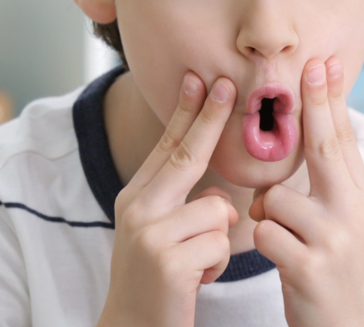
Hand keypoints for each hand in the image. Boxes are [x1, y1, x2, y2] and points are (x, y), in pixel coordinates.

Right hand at [98, 73, 239, 326]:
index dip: (186, 112)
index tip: (200, 79)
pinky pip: (219, 244)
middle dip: (210, 119)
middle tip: (229, 84)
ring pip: (217, 210)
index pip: (167, 148)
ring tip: (196, 266)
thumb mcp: (161, 237)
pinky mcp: (168, 261)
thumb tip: (219, 195)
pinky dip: (215, 266)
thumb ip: (183, 207)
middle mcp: (137, 209)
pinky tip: (194, 282)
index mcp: (135, 199)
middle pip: (186, 155)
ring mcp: (150, 234)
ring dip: (217, 242)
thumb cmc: (157, 284)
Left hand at [251, 57, 363, 326]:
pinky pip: (265, 232)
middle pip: (324, 148)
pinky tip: (282, 260)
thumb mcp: (342, 226)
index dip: (331, 100)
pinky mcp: (311, 266)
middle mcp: (352, 212)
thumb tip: (314, 139)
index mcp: (358, 199)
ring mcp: (334, 239)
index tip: (323, 63)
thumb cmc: (332, 274)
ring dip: (265, 214)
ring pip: (276, 197)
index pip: (342, 140)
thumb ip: (328, 186)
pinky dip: (262, 242)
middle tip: (308, 67)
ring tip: (283, 238)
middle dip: (314, 104)